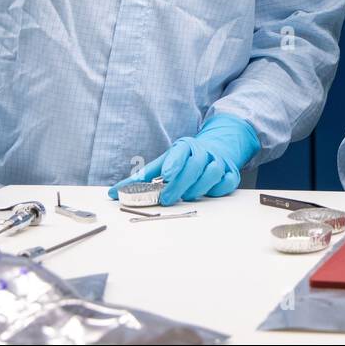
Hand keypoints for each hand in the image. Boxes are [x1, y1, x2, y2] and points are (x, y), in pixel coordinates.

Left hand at [108, 114, 259, 205]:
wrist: (216, 150)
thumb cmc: (184, 160)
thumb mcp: (163, 163)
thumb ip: (140, 179)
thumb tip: (114, 193)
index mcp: (185, 146)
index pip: (180, 152)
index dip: (174, 163)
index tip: (167, 175)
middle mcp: (204, 151)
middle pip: (196, 164)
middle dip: (181, 183)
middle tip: (168, 198)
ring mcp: (219, 162)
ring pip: (213, 172)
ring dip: (198, 187)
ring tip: (187, 196)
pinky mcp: (231, 173)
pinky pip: (227, 182)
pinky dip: (217, 190)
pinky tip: (207, 192)